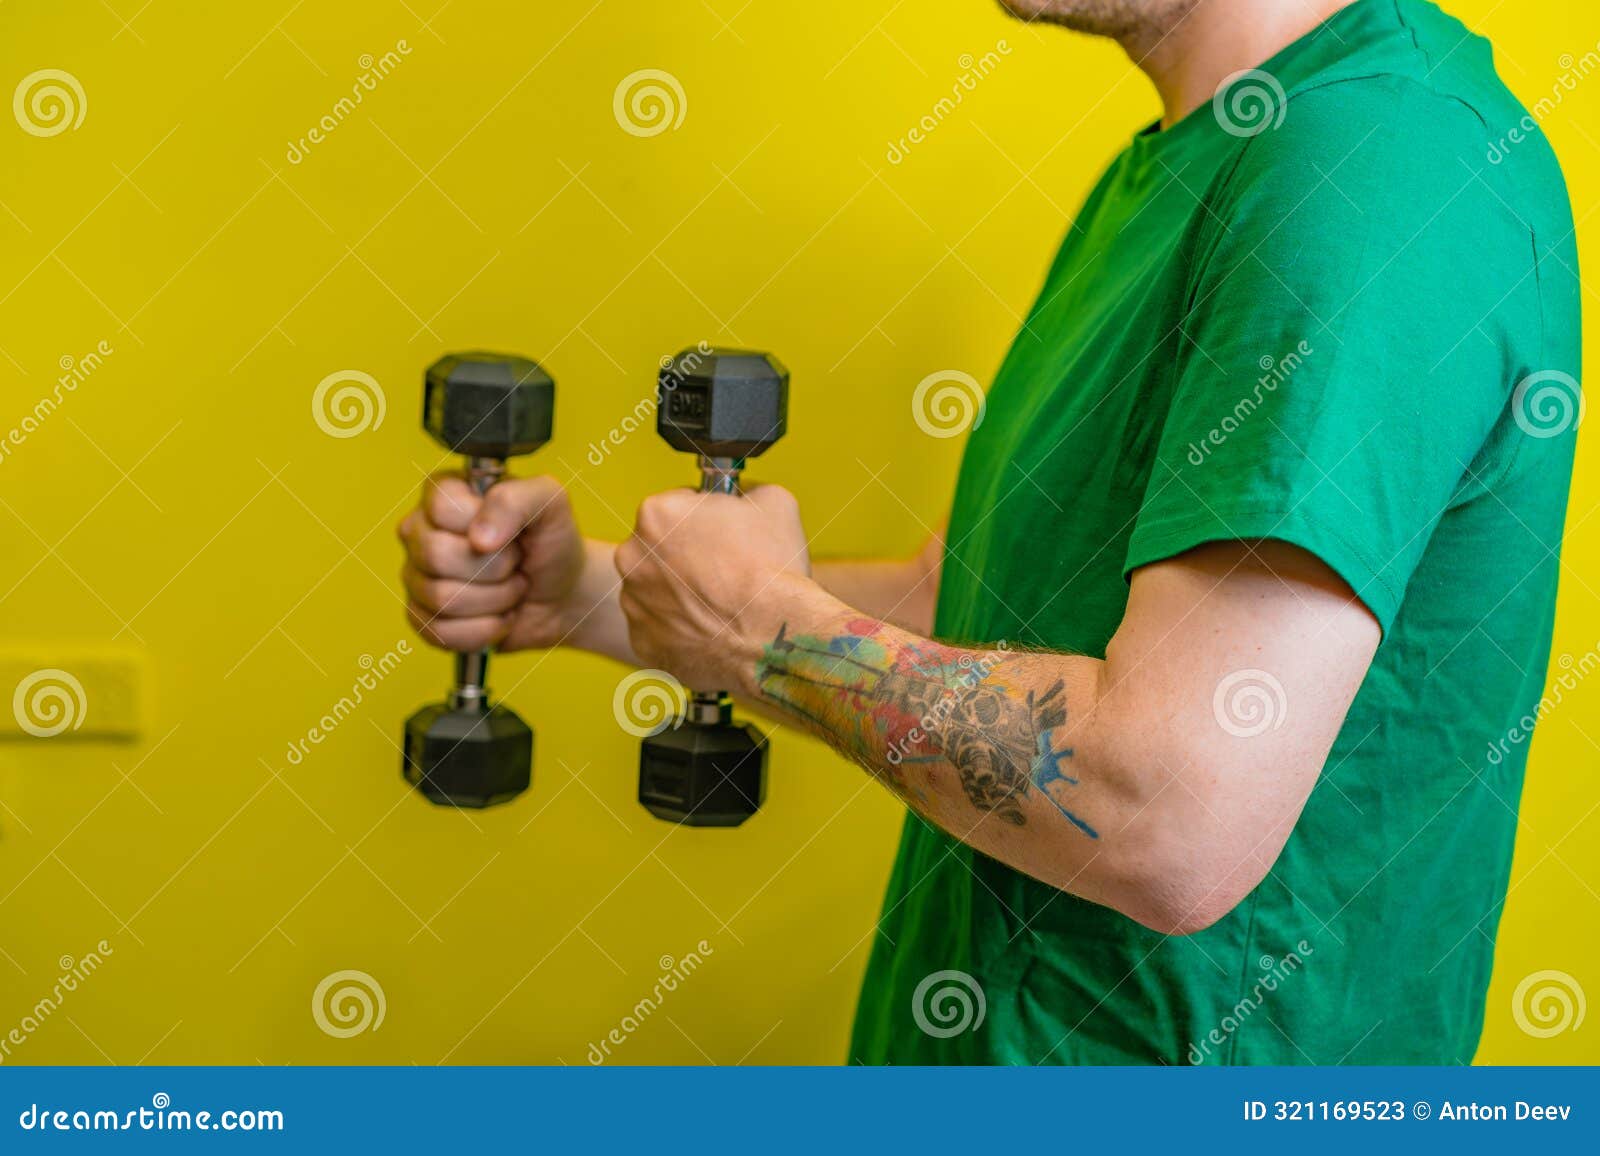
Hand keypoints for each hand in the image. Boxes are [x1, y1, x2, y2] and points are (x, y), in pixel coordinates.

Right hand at [398, 473, 585, 652]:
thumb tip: (478, 539)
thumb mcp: (550, 503)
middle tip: (515, 564)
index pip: (442, 508)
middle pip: (435, 555)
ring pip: (441, 598)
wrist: (563, 596)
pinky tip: (499, 617)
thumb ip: (515, 500)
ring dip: (495, 600)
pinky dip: (484, 630)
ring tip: (511, 588)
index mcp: (444, 492)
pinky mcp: (423, 617)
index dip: (486, 525)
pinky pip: (439, 632)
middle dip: (495, 568)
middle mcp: (421, 531)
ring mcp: (417, 575)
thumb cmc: (552, 544)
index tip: (512, 531)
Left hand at [615, 484, 816, 691]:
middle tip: (725, 570)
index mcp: (656, 514)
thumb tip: (742, 495)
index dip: (707, 516)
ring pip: (657, 590)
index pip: (678, 503)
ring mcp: (633, 604)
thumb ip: (746, 489)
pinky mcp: (643, 643)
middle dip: (687, 555)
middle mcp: (631, 557)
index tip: (725, 532)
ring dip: (682, 592)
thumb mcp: (774, 501)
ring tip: (722, 604)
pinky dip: (682, 628)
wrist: (776, 638)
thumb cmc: (773, 570)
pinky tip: (714, 628)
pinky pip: (661, 629)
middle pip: (660, 548)